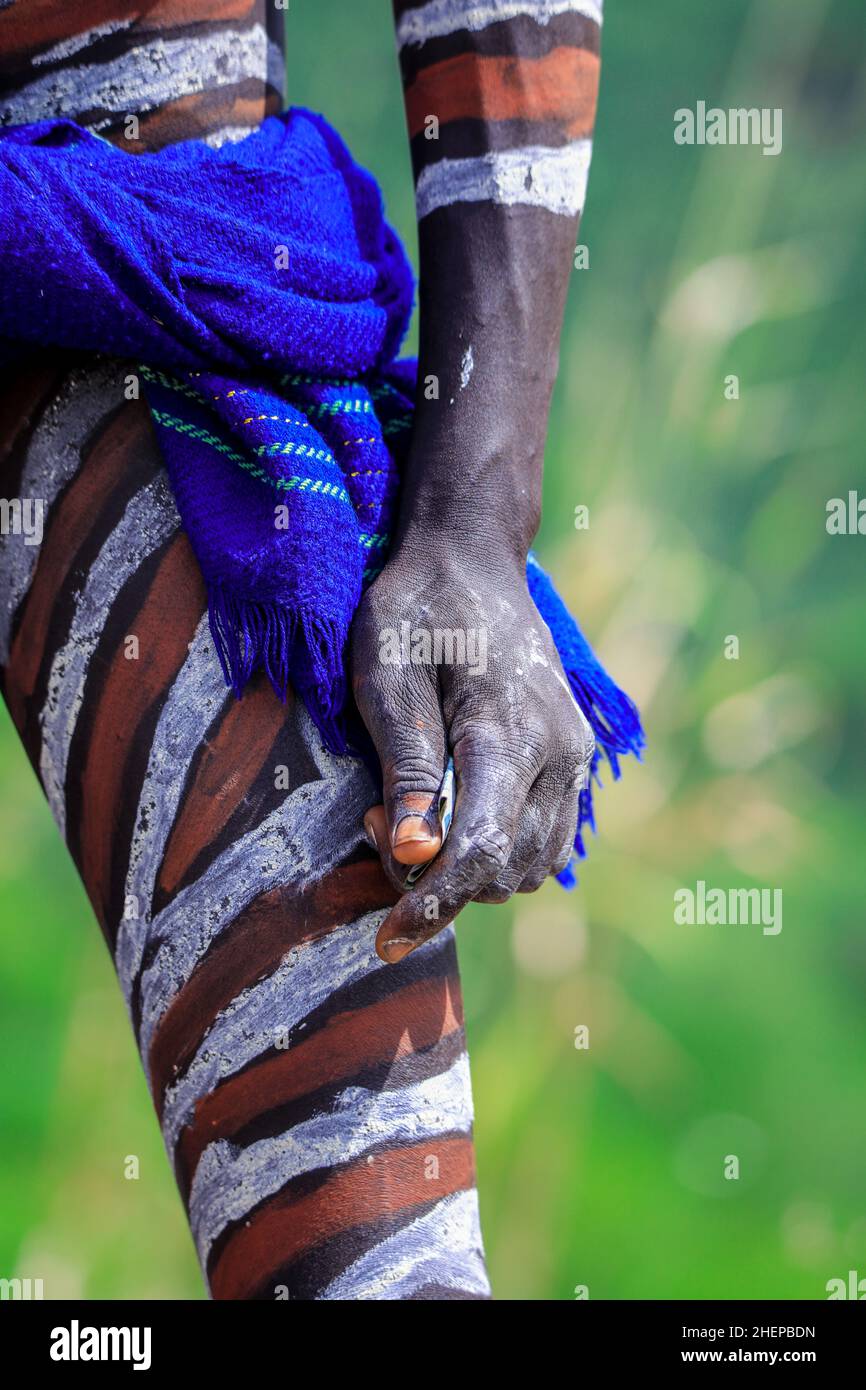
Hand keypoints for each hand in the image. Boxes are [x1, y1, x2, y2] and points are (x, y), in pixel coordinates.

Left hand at [350, 539, 594, 962]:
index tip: (388, 936)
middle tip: (382, 823)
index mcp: (509, 730)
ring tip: (413, 814)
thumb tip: (416, 851)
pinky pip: (547, 837)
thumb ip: (407, 766)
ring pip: (532, 863)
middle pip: (508, 868)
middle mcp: (560, 751)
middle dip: (441, 878)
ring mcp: (575, 755)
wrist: (472, 559)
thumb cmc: (417, 609)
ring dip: (472, 869)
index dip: (434, 902)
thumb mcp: (387, 676)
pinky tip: (453, 812)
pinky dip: (500, 849)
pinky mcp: (574, 757)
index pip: (481, 848)